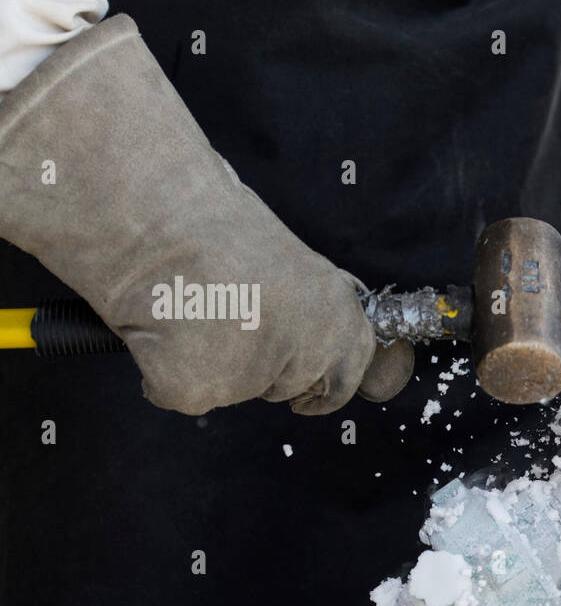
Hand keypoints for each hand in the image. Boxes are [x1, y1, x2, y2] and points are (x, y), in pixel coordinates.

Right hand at [0, 15, 409, 414]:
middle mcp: (309, 352)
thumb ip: (322, 311)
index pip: (353, 376)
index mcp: (341, 318)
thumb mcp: (298, 266)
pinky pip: (180, 393)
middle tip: (228, 316)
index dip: (328, 382)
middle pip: (289, 387)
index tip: (314, 389)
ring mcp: (253, 377)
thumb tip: (358, 360)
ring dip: (212, 363)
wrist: (156, 212)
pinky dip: (162, 368)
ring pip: (235, 391)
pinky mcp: (198, 389)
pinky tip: (159, 324)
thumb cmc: (217, 226)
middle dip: (261, 366)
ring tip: (191, 306)